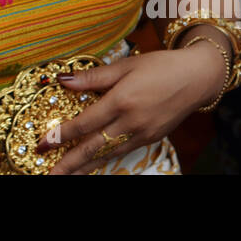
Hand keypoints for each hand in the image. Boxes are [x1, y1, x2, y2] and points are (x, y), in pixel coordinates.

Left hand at [37, 43, 227, 174]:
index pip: (85, 123)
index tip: (43, 144)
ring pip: (107, 155)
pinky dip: (104, 160)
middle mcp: (131, 121)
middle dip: (69, 163)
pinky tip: (92, 164)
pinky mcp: (151, 139)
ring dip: (84, 167)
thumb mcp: (125, 65)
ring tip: (66, 175)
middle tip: (50, 173)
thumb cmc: (160, 66)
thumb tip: (63, 80)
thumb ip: (93, 76)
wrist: (198, 78)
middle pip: (93, 148)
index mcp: (122, 100)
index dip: (62, 135)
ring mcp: (142, 134)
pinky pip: (121, 152)